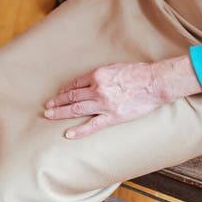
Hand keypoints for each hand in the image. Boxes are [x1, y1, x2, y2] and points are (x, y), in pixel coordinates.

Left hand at [44, 56, 201, 138]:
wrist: (153, 83)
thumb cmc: (138, 73)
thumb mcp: (116, 68)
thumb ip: (103, 75)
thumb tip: (94, 81)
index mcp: (98, 75)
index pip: (76, 84)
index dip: (65, 90)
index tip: (59, 94)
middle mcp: (97, 89)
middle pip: (72, 96)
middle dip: (58, 102)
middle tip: (48, 107)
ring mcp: (104, 104)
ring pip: (77, 109)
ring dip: (61, 113)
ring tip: (50, 116)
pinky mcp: (113, 117)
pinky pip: (92, 125)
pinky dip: (79, 130)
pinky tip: (69, 134)